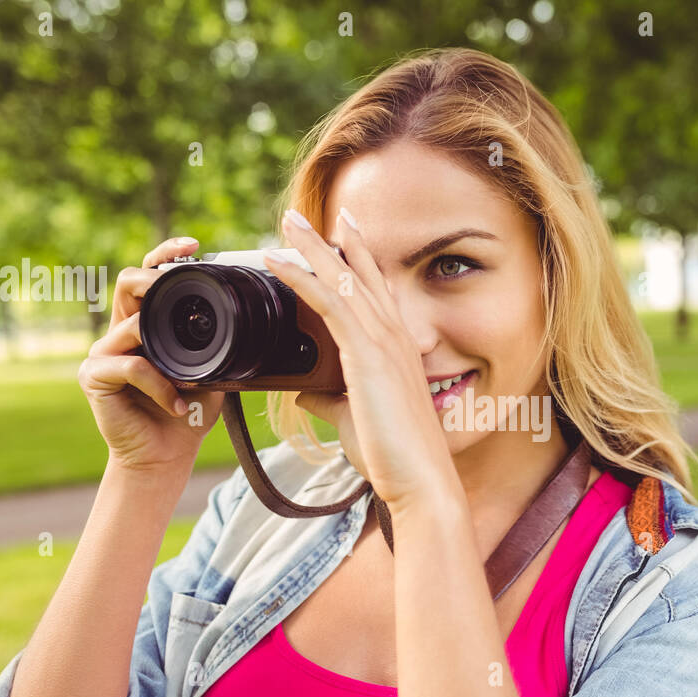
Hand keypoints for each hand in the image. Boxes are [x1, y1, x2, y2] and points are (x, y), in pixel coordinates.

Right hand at [77, 236, 225, 471]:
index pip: (150, 276)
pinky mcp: (94, 376)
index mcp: (148, 324)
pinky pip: (131, 366)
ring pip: (133, 325)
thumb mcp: (212, 370)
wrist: (166, 455)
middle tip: (176, 286)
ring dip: (168, 355)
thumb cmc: (188, 413)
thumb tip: (247, 321)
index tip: (194, 246)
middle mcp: (121, 332)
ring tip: (188, 384)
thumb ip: (217, 343)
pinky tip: (176, 405)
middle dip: (154, 278)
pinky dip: (159, 385)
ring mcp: (103, 352)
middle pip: (126, 282)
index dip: (166, 254)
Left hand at [265, 208, 457, 511]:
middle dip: (331, 241)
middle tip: (303, 216)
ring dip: (311, 247)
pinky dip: (301, 277)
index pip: (376, 292)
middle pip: (359, 275)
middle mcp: (396, 337)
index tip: (341, 231)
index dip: (359, 258)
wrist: (420, 480)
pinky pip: (329, 302)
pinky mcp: (366, 354)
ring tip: (286, 221)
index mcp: (398, 350)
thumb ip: (329, 400)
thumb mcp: (353, 421)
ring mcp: (383, 343)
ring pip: (342, 280)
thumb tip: (304, 392)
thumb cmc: (394, 457)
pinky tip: (277, 262)